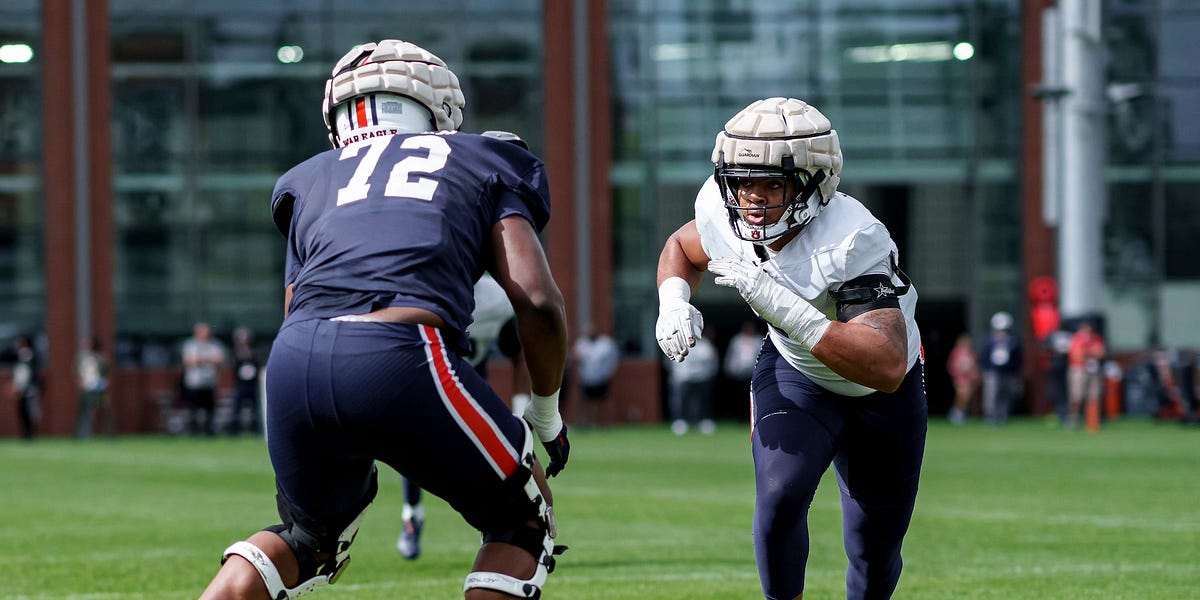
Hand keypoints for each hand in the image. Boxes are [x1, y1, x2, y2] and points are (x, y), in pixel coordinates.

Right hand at [525, 390, 568, 475]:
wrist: (541, 407)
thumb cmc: (535, 410)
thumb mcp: (529, 418)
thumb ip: (526, 424)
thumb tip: (519, 424)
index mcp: (555, 431)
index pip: (557, 444)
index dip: (554, 453)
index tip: (551, 459)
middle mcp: (560, 436)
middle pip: (562, 451)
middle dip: (557, 462)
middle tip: (554, 470)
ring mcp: (560, 439)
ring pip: (561, 456)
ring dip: (557, 466)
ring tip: (553, 474)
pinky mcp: (557, 443)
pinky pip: (559, 458)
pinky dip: (556, 466)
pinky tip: (553, 472)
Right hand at [656, 277, 702, 362]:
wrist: (671, 305)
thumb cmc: (687, 313)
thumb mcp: (695, 314)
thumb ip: (698, 325)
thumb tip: (698, 337)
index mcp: (684, 311)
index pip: (686, 323)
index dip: (688, 334)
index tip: (691, 344)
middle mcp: (672, 317)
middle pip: (675, 332)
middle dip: (680, 344)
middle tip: (686, 353)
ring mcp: (664, 323)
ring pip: (667, 338)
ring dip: (674, 349)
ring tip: (680, 358)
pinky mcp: (659, 329)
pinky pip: (661, 340)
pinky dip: (666, 349)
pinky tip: (672, 356)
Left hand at [708, 257, 830, 349]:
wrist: (785, 306)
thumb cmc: (778, 302)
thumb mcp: (766, 291)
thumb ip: (756, 288)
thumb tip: (751, 291)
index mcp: (759, 272)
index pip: (742, 263)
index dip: (731, 261)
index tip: (722, 260)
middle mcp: (755, 273)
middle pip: (735, 264)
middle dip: (722, 263)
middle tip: (712, 262)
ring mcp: (752, 280)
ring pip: (732, 270)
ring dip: (720, 269)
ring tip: (710, 268)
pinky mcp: (749, 288)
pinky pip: (734, 281)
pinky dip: (725, 280)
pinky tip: (717, 281)